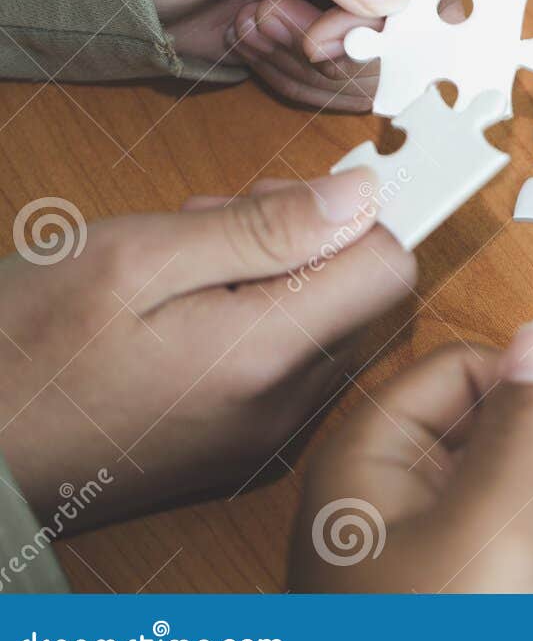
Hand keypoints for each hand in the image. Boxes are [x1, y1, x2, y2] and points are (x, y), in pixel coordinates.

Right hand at [0, 171, 414, 531]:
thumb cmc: (20, 354)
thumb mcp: (134, 258)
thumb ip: (261, 228)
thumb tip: (360, 196)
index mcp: (266, 356)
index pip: (388, 266)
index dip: (352, 214)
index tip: (297, 191)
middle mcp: (284, 408)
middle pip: (360, 296)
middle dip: (306, 241)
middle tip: (212, 221)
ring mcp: (264, 437)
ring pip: (324, 326)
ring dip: (277, 279)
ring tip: (184, 264)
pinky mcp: (240, 449)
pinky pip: (289, 366)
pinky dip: (257, 323)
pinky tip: (185, 310)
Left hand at [145, 0, 481, 109]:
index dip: (399, 11)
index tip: (324, 35)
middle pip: (428, 20)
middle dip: (347, 42)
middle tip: (270, 18)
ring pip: (398, 59)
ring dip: (316, 62)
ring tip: (255, 20)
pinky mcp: (355, 21)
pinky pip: (366, 79)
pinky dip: (308, 77)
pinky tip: (262, 36)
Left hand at [289, 329, 532, 592]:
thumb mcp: (490, 523)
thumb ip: (523, 425)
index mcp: (369, 466)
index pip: (456, 375)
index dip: (527, 387)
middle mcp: (394, 499)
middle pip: (502, 434)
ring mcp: (427, 550)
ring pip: (526, 490)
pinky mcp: (463, 593)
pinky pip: (526, 544)